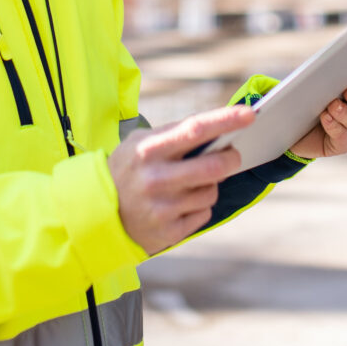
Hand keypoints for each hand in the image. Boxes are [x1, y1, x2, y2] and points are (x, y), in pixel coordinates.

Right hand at [109, 104, 253, 254]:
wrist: (97, 213)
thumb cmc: (128, 169)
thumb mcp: (140, 143)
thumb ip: (175, 135)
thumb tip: (218, 129)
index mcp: (149, 150)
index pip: (194, 130)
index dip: (225, 120)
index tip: (249, 114)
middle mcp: (156, 179)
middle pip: (213, 166)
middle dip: (231, 158)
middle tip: (233, 154)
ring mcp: (162, 208)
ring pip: (211, 191)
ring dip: (211, 184)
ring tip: (191, 182)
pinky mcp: (168, 232)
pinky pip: (203, 213)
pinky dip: (199, 205)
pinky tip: (180, 203)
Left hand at [287, 72, 346, 159]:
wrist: (290, 126)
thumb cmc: (304, 97)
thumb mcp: (312, 81)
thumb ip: (323, 73)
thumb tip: (324, 66)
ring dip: (345, 113)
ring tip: (333, 106)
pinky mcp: (341, 143)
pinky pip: (343, 137)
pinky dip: (334, 127)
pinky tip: (326, 118)